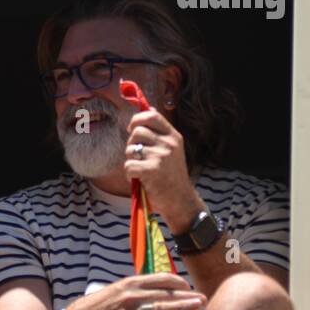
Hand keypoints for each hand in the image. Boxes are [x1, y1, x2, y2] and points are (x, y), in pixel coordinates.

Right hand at [61, 274, 205, 309]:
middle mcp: (131, 293)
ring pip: (158, 308)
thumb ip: (142, 288)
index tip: (190, 288)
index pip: (161, 279)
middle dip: (186, 297)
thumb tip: (166, 289)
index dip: (179, 283)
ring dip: (179, 309)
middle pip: (165, 294)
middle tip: (203, 300)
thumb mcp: (122, 289)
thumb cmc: (106, 304)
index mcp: (132, 282)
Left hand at [124, 108, 204, 232]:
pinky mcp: (152, 170)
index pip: (151, 116)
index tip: (132, 130)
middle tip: (138, 156)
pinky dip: (129, 174)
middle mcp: (169, 143)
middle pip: (136, 131)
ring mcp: (161, 156)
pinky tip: (138, 179)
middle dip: (131, 143)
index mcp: (173, 136)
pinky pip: (128, 165)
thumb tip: (149, 108)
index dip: (136, 120)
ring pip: (130, 149)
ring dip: (130, 160)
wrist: (180, 200)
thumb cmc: (171, 175)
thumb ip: (159, 131)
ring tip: (141, 169)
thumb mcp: (172, 149)